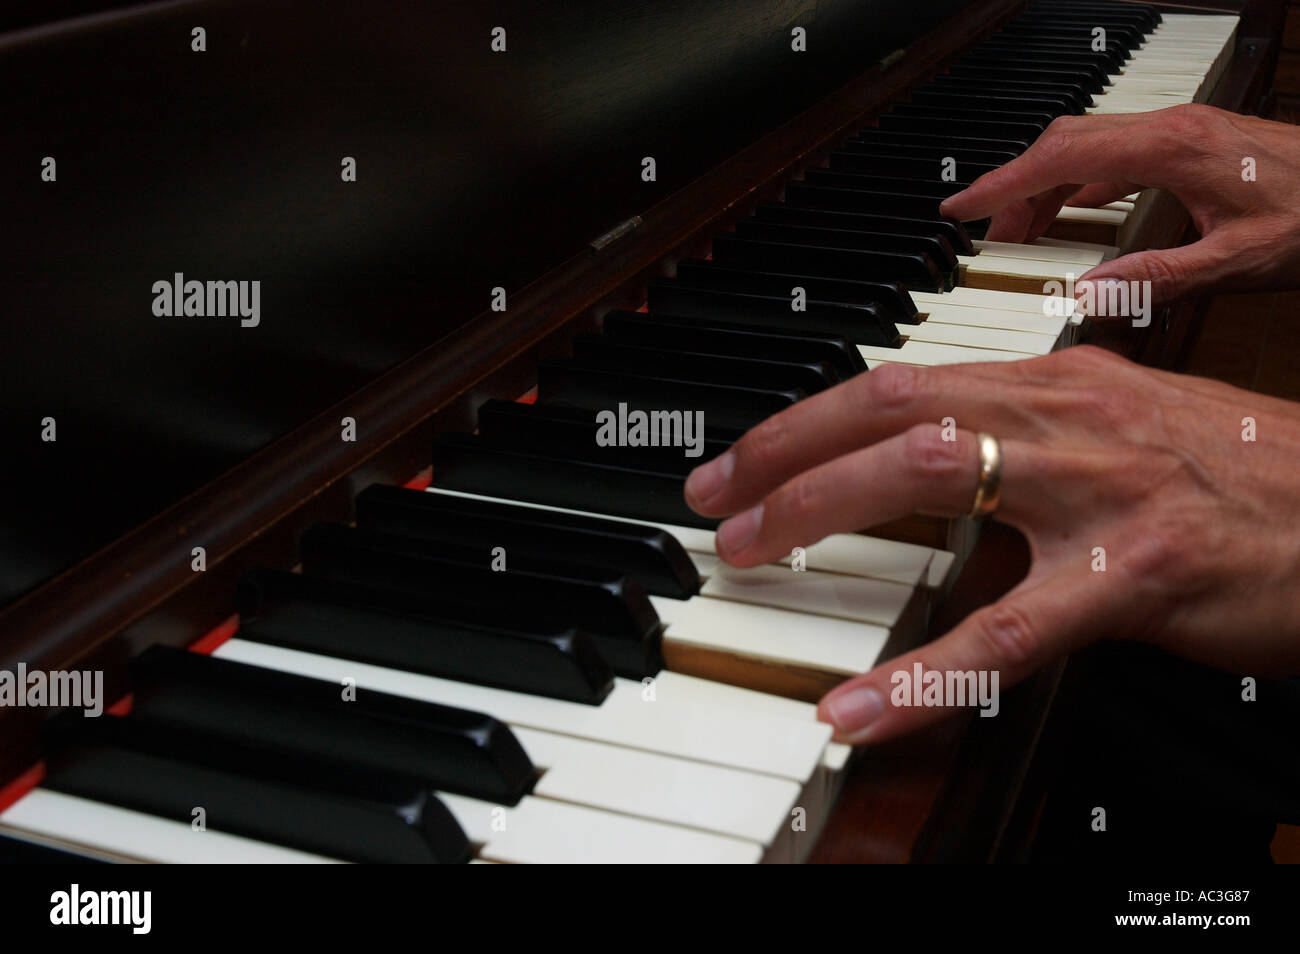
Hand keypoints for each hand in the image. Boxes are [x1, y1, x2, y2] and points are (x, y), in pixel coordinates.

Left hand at [683, 347, 1299, 743]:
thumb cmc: (1238, 477)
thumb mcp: (1122, 427)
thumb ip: (1027, 432)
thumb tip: (932, 451)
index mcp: (1058, 382)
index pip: (902, 382)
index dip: (807, 418)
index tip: (742, 457)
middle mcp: (1068, 415)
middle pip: (895, 410)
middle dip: (788, 452)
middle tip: (719, 498)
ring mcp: (1103, 488)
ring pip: (933, 478)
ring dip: (825, 512)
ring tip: (756, 555)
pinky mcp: (1139, 573)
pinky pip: (1010, 630)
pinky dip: (924, 671)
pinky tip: (861, 705)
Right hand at [939, 105, 1299, 305]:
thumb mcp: (1235, 262)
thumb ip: (1154, 280)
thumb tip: (1085, 297)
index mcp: (1172, 149)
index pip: (1061, 158)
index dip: (1003, 185)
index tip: (962, 208)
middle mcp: (1172, 128)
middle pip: (1065, 144)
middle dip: (1017, 188)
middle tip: (988, 234)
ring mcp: (1183, 129)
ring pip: (1088, 145)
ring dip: (1048, 185)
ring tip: (1026, 232)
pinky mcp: (1194, 141)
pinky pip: (1117, 152)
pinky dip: (1083, 181)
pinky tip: (1079, 209)